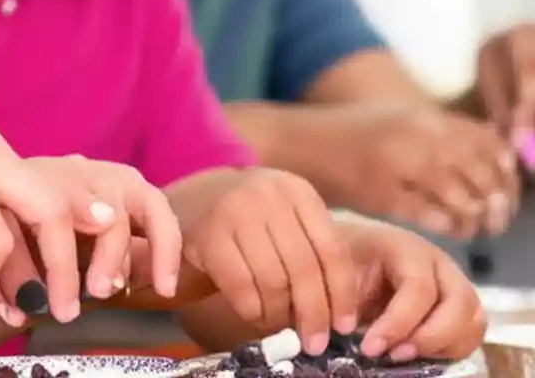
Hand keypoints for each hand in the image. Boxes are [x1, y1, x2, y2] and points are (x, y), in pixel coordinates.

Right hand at [179, 168, 358, 354]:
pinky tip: (256, 317)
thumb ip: (312, 251)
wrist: (191, 202)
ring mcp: (235, 212)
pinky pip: (241, 288)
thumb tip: (337, 311)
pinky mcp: (207, 236)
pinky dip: (253, 312)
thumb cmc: (249, 219)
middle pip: (304, 267)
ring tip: (280, 328)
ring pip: (273, 281)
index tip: (344, 326)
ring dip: (279, 315)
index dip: (342, 293)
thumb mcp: (286, 218)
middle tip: (314, 342)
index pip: (332, 249)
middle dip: (313, 313)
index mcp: (297, 191)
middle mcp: (268, 195)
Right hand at [318, 104, 520, 238]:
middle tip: (500, 218)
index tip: (510, 189)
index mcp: (427, 116)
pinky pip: (430, 216)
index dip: (508, 171)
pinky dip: (449, 226)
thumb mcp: (404, 119)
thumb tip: (498, 150)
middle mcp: (418, 136)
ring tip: (478, 228)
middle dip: (499, 199)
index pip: (489, 143)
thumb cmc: (355, 135)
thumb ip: (445, 132)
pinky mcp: (380, 195)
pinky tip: (452, 230)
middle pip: (482, 171)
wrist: (302, 142)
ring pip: (461, 196)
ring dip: (477, 218)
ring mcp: (399, 165)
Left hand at [341, 216, 485, 361]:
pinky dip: (453, 348)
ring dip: (446, 344)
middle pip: (461, 301)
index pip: (418, 287)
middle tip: (396, 355)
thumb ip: (338, 298)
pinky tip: (419, 355)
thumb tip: (338, 331)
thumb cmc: (337, 267)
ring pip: (474, 317)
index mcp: (404, 247)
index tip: (370, 348)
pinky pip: (472, 331)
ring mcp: (452, 282)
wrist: (345, 259)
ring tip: (407, 356)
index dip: (398, 324)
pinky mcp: (457, 305)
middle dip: (431, 336)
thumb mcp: (332, 276)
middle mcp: (437, 262)